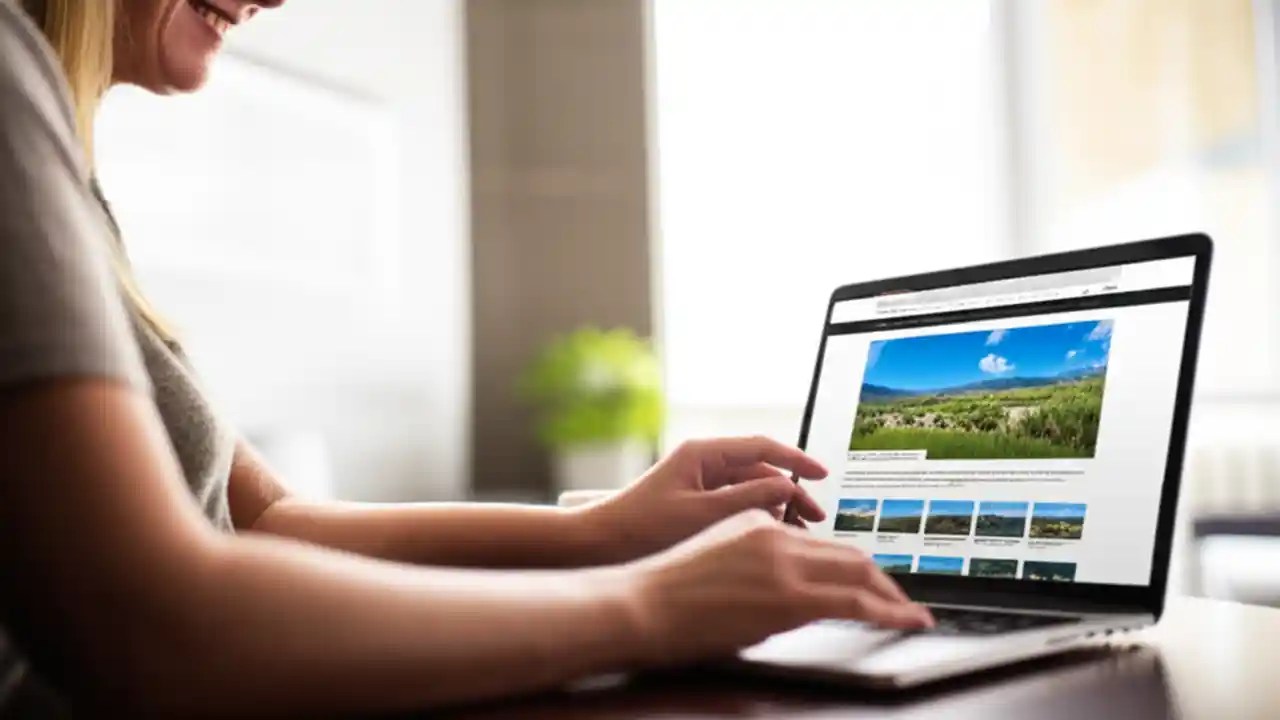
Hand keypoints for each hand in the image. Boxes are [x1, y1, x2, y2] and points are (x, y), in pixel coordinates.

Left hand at [584, 436, 828, 561]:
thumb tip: (788, 487)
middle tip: (814, 517)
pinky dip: (756, 516)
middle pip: (760, 468)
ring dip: (775, 506)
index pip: (761, 446)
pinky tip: (769, 536)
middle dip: (790, 490)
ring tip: (797, 532)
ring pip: (750, 488)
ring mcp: (698, 482)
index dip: (797, 460)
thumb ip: (749, 498)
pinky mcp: (694, 503)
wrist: (598, 544)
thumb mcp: (702, 514)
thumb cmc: (642, 527)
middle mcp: (702, 462)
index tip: (823, 475)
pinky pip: (735, 503)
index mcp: (702, 453)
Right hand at [624, 510, 933, 665]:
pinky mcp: (789, 597)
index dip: (852, 565)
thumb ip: (756, 564)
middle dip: (882, 581)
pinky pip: (855, 602)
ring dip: (892, 597)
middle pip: (850, 554)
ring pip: (859, 573)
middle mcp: (777, 534)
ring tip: (911, 614)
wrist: (640, 604)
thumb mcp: (716, 556)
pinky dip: (890, 611)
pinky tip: (907, 621)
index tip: (868, 582)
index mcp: (758, 522)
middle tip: (902, 601)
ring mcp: (784, 563)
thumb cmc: (665, 592)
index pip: (822, 543)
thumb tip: (784, 591)